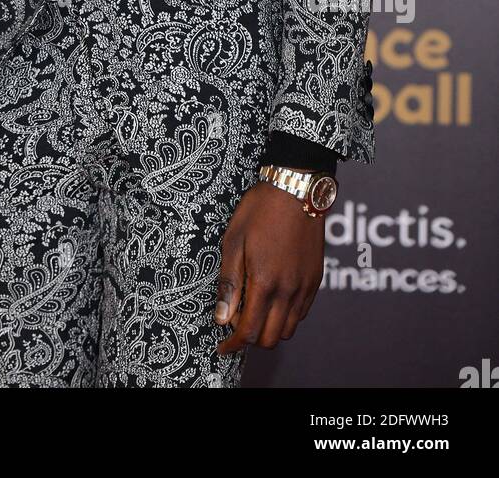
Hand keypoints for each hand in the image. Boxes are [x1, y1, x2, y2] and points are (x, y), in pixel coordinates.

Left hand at [214, 182, 324, 353]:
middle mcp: (289, 290)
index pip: (250, 331)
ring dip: (270, 329)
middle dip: (251, 340)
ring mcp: (305, 286)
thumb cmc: (260, 210)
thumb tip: (222, 318)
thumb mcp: (234, 241)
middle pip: (271, 339)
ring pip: (289, 329)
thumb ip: (229, 283)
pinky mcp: (315, 279)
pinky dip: (286, 317)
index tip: (223, 347)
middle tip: (236, 325)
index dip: (234, 345)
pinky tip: (273, 299)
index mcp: (265, 282)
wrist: (296, 189)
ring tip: (254, 311)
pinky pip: (302, 313)